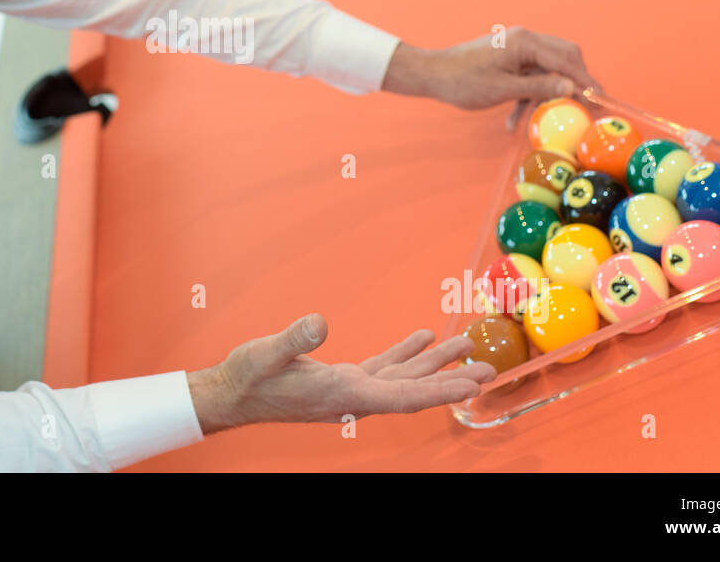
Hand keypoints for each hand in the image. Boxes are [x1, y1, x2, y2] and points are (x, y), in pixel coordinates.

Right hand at [186, 314, 496, 432]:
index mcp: (342, 395)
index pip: (402, 397)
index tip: (470, 386)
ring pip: (403, 379)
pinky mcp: (342, 380)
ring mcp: (349, 390)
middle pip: (413, 390)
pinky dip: (406, 356)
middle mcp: (353, 398)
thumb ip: (294, 338)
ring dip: (434, 365)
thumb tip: (320, 321)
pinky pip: (384, 369)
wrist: (232, 394)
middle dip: (451, 380)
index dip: (439, 391)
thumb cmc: (248, 377)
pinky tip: (422, 339)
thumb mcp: (266, 354)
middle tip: (487, 368)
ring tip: (466, 348)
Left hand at [382, 28, 602, 128]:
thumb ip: (539, 89)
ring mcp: (517, 48)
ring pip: (546, 69)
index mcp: (525, 42)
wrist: (432, 74)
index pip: (566, 59)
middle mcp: (524, 40)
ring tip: (543, 120)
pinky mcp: (509, 59)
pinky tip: (515, 120)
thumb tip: (572, 89)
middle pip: (563, 58)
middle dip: (573, 82)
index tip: (600, 98)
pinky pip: (529, 75)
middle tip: (584, 105)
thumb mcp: (503, 90)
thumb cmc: (463, 82)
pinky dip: (528, 95)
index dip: (585, 80)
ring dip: (546, 94)